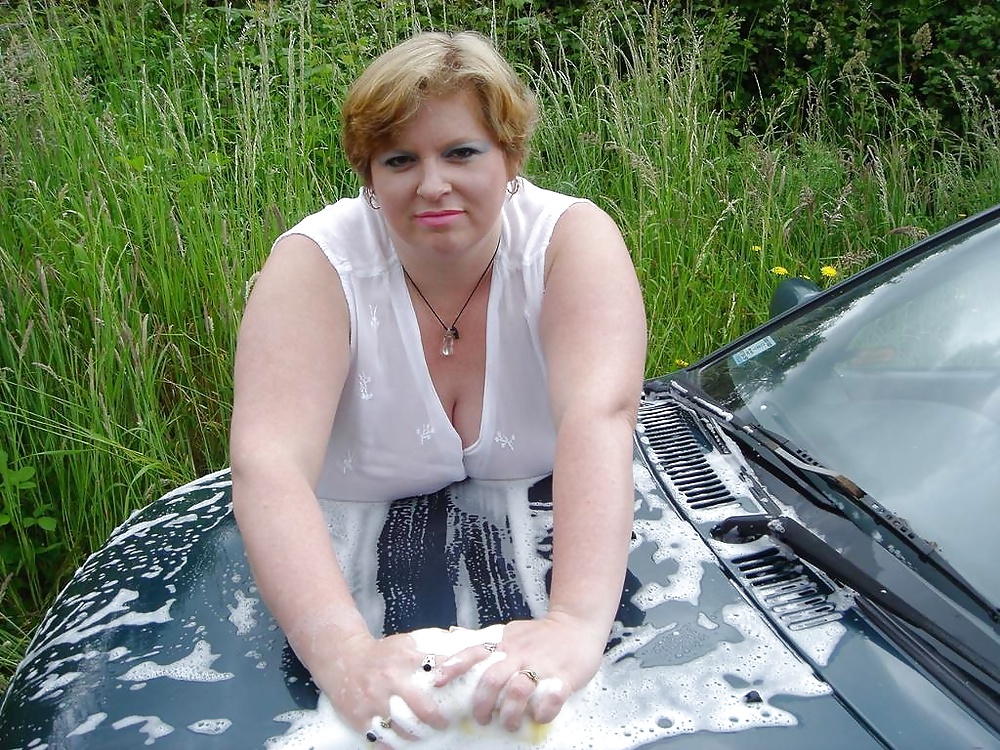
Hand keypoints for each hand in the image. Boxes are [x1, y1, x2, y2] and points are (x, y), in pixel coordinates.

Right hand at [315, 631, 449, 744]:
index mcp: (403, 660)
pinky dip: (392, 744)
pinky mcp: (359, 717)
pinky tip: (400, 743)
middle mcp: (390, 681)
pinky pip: (380, 738)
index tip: (461, 690)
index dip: (452, 678)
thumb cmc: (379, 653)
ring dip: (416, 734)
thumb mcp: (403, 644)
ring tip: (422, 734)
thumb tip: (454, 653)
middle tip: (444, 723)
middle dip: (437, 719)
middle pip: (421, 707)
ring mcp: (374, 701)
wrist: (342, 658)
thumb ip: (426, 651)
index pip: (435, 669)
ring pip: (402, 727)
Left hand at [434, 614, 607, 731]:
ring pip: (518, 690)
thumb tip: (457, 643)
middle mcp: (520, 652)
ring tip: (510, 724)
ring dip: (510, 713)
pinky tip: (539, 717)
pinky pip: (550, 698)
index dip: (455, 665)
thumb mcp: (514, 632)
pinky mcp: (564, 677)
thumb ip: (492, 642)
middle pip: (493, 678)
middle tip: (482, 718)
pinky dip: (542, 712)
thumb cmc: (544, 635)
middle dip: (483, 703)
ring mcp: (542, 664)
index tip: (438, 680)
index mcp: (506, 642)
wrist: (579, 625)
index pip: (475, 651)